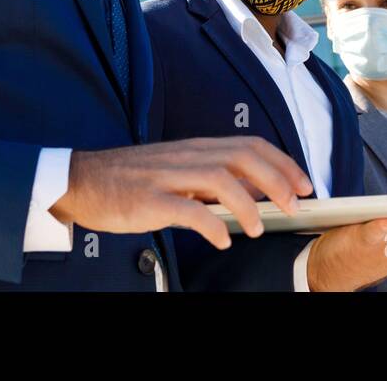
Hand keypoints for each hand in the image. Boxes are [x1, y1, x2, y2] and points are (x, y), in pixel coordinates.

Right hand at [50, 137, 312, 247]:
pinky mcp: (149, 199)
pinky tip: (222, 241)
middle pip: (244, 157)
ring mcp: (168, 176)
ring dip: (248, 204)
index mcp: (196, 148)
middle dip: (277, 180)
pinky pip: (188, 210)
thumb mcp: (178, 170)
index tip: (305, 183)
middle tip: (295, 205)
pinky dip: (211, 226)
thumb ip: (214, 177)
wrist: (82, 180)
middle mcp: (187, 156)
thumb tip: (256, 188)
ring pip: (221, 179)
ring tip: (260, 228)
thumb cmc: (132, 179)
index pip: (250, 145)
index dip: (282, 162)